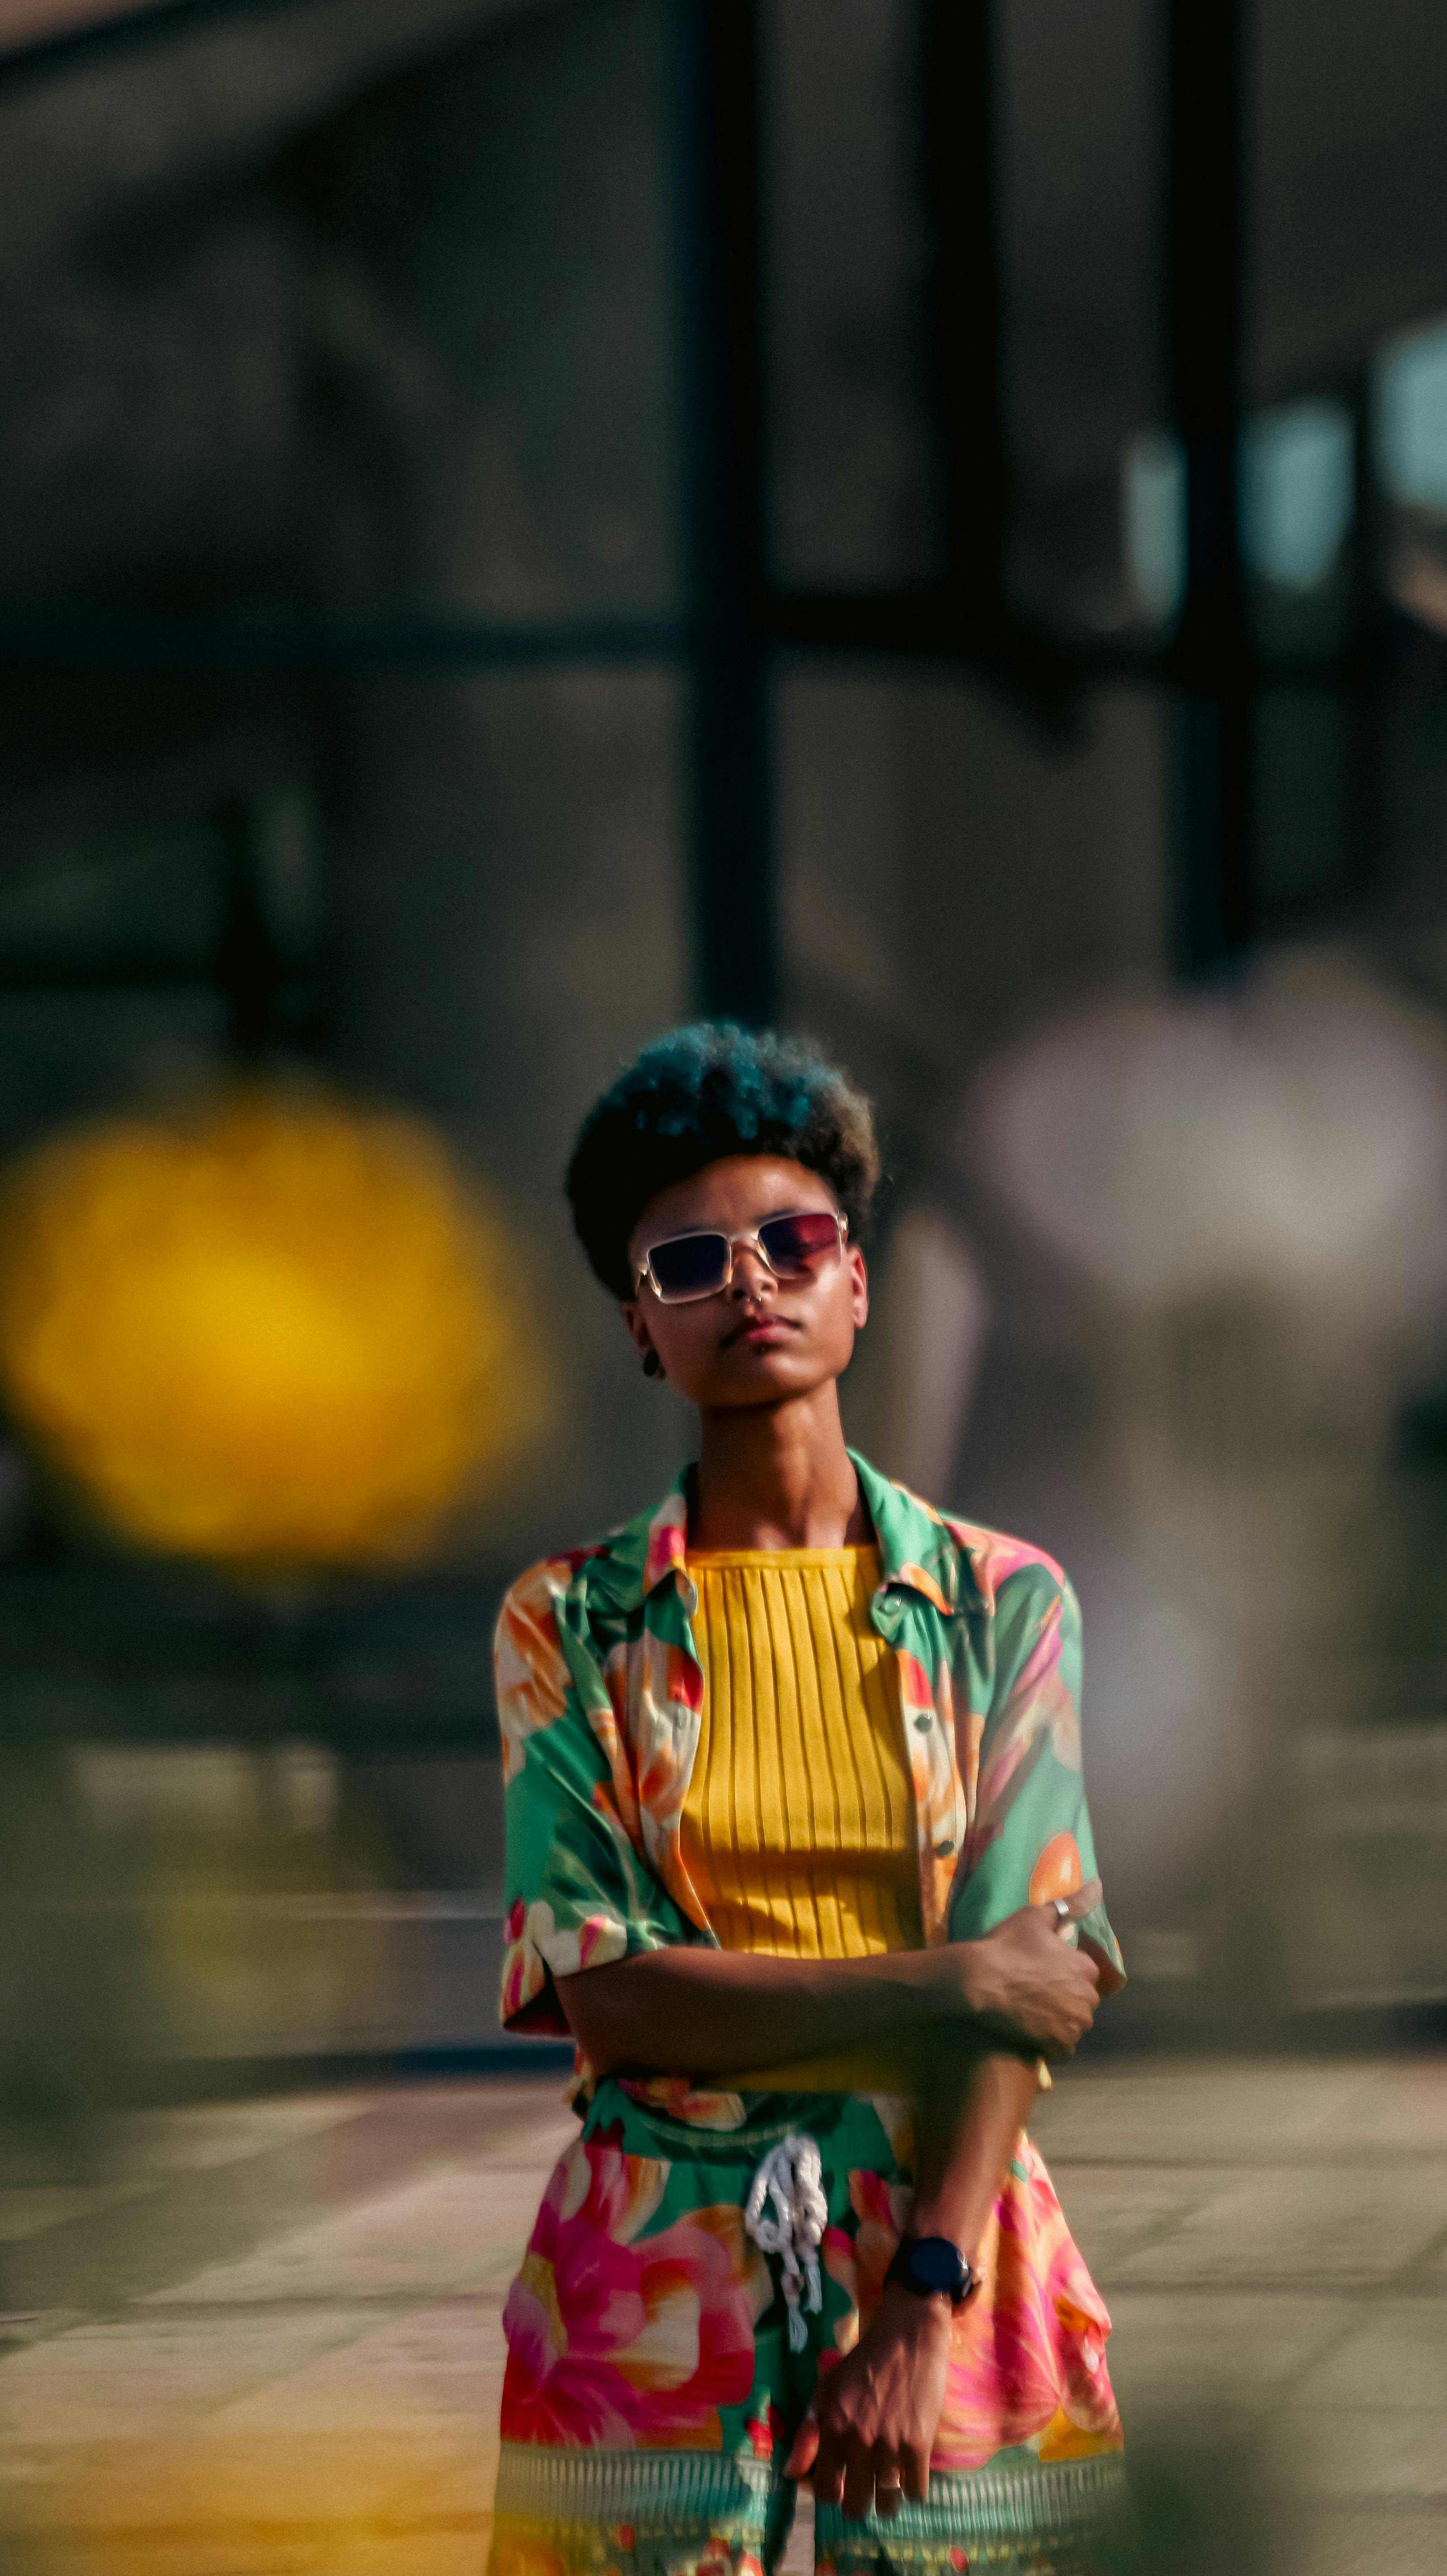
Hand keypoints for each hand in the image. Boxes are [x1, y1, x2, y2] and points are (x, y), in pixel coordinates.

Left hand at [784, 2284, 950, 2517]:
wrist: (907, 2337)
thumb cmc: (863, 2362)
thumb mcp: (826, 2389)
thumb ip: (808, 2432)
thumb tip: (791, 2473)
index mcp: (832, 2428)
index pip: (825, 2491)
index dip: (831, 2495)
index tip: (840, 2487)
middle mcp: (858, 2441)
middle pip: (856, 2506)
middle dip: (859, 2505)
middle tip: (865, 2492)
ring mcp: (890, 2445)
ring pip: (887, 2505)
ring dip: (887, 2503)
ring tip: (889, 2489)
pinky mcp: (919, 2444)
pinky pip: (915, 2492)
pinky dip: (913, 2489)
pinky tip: (910, 2473)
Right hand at [959, 1881, 1102, 2057]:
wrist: (977, 1981)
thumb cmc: (1006, 1946)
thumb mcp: (1036, 1917)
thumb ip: (1071, 1904)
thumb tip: (1098, 1885)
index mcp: (1085, 1968)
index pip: (1083, 1975)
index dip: (1061, 1974)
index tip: (1039, 1973)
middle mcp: (1088, 1998)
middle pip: (1079, 2002)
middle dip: (1063, 2000)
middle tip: (1032, 1993)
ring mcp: (1074, 2025)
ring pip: (1073, 2026)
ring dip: (1057, 2023)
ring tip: (1029, 2014)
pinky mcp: (1059, 2046)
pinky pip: (1062, 2050)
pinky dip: (1051, 2045)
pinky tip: (1031, 2035)